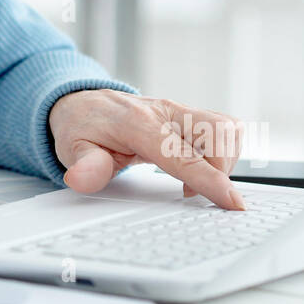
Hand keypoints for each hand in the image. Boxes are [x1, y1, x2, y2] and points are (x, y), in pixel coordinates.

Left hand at [48, 90, 245, 208]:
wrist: (82, 102)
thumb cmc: (80, 126)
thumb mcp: (71, 148)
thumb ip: (84, 165)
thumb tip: (81, 179)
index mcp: (138, 124)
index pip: (182, 154)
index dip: (210, 179)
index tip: (231, 201)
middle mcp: (164, 111)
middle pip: (218, 133)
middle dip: (221, 168)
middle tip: (191, 190)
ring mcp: (178, 110)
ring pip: (226, 128)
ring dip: (223, 159)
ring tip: (194, 177)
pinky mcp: (187, 114)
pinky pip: (222, 128)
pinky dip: (222, 150)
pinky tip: (198, 165)